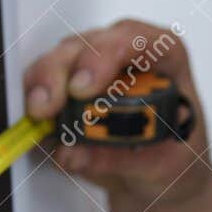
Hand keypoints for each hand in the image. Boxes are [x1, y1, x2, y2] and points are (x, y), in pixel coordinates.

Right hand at [22, 18, 211, 209]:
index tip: (83, 88)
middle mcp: (126, 54)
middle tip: (48, 106)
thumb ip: (119, 158)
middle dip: (61, 71)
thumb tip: (73, 152)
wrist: (161, 172)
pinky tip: (37, 127)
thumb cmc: (175, 155)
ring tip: (39, 116)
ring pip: (60, 58)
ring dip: (43, 85)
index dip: (105, 55)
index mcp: (164, 58)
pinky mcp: (69, 85)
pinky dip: (35, 104)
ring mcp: (94, 65)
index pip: (137, 40)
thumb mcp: (162, 163)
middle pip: (88, 45)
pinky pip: (44, 83)